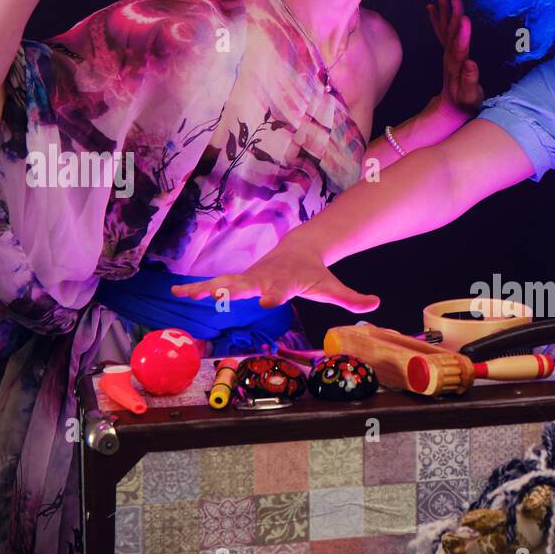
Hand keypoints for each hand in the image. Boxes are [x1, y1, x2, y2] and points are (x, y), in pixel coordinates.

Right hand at [169, 231, 379, 312]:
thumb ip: (352, 297)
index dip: (275, 296)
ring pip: (224, 282)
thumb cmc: (314, 274)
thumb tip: (377, 303)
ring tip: (181, 293)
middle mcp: (263, 279)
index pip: (280, 291)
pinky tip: (177, 291)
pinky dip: (196, 287)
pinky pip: (215, 284)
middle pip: (246, 285)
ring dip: (202, 287)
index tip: (269, 302)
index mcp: (285, 282)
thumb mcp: (333, 287)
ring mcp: (249, 278)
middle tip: (213, 296)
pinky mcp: (239, 280)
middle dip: (231, 291)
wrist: (299, 250)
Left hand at [426, 0, 482, 116]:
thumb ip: (469, 81)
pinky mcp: (447, 52)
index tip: (465, 20)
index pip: (460, 49)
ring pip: (445, 31)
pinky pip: (440, 33)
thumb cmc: (465, 103)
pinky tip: (432, 7)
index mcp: (457, 67)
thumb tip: (470, 64)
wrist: (452, 107)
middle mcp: (450, 58)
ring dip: (444, 13)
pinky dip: (436, 20)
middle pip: (452, 35)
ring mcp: (447, 54)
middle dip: (453, 17)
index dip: (462, 35)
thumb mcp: (470, 97)